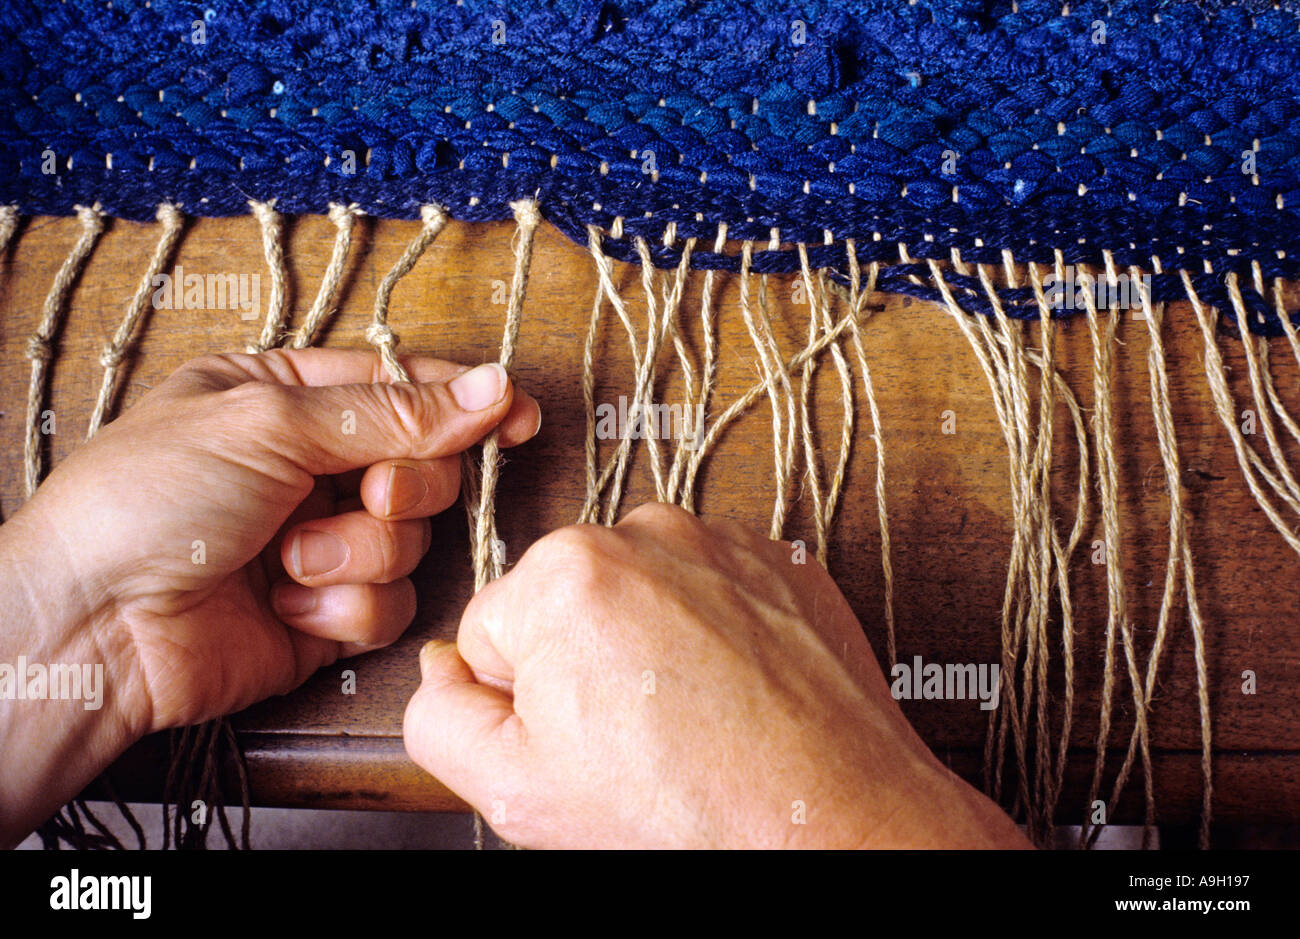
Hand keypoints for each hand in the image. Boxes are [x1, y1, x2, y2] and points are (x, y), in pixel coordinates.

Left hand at [0, 349, 538, 845]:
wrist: (92, 629)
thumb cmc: (148, 500)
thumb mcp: (268, 422)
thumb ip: (390, 411)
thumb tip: (490, 387)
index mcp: (282, 397)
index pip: (398, 386)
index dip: (462, 401)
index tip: (515, 414)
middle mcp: (307, 467)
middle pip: (423, 465)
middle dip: (404, 485)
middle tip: (369, 493)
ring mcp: (319, 542)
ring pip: (411, 540)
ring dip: (358, 551)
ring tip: (289, 559)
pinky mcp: (326, 614)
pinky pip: (388, 604)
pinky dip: (343, 605)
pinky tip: (285, 604)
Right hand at [404, 503, 1029, 848]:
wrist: (834, 821)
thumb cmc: (696, 809)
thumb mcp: (518, 790)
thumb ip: (441, 718)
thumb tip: (443, 671)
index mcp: (566, 575)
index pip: (490, 630)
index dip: (524, 699)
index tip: (577, 735)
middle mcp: (646, 533)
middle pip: (566, 603)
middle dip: (585, 663)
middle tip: (635, 737)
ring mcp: (721, 541)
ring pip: (641, 591)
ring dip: (651, 643)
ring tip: (692, 718)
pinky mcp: (779, 560)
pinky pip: (710, 587)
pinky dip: (713, 630)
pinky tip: (732, 692)